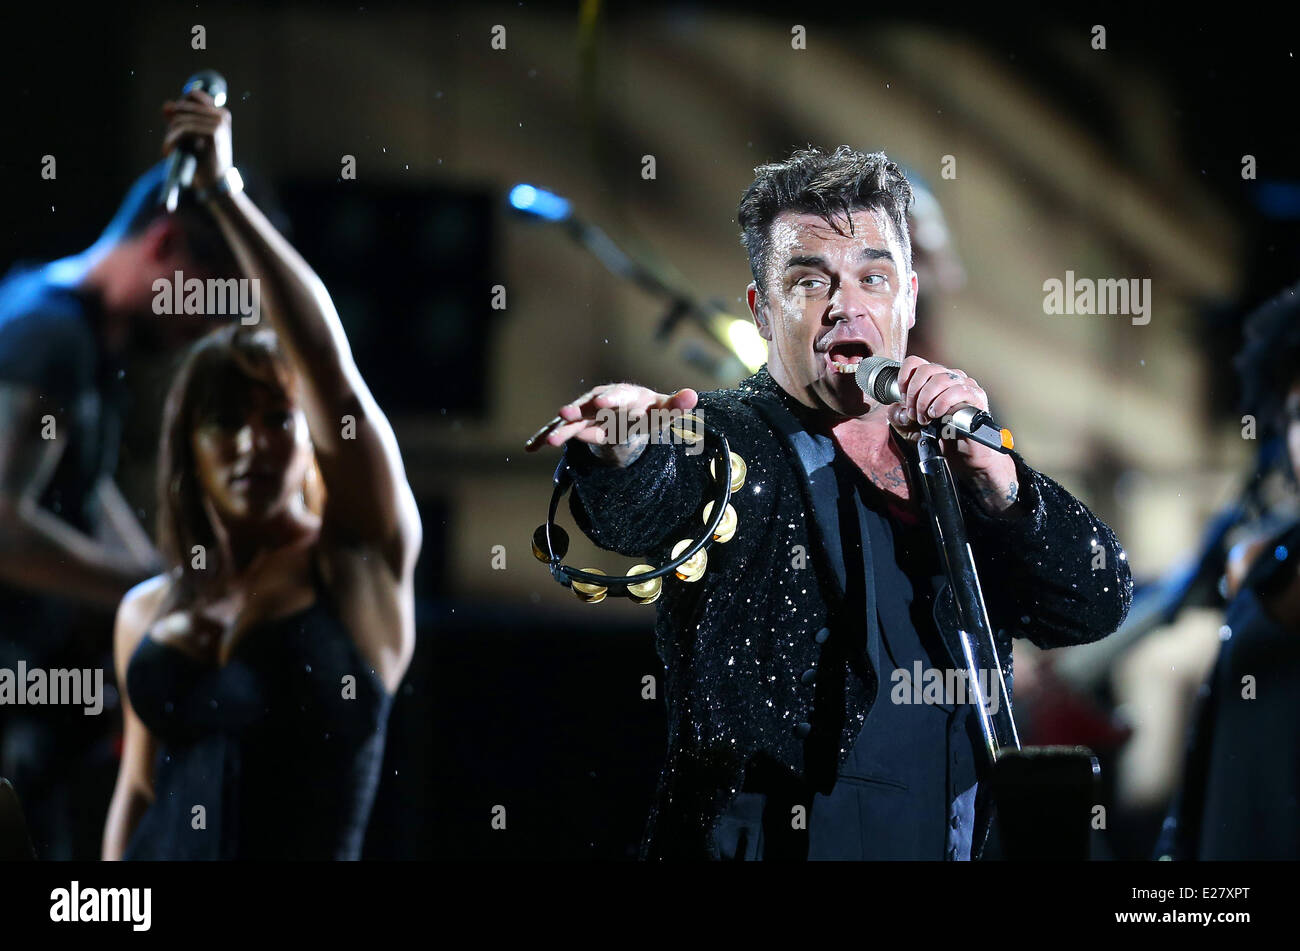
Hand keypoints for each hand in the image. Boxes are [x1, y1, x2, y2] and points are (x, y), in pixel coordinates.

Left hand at [161, 89, 232, 191]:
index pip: (193, 95)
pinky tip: (168, 150)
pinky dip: (172, 139)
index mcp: (220, 113)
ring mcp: (220, 123)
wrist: (214, 183)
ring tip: (168, 149)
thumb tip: (167, 106)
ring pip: (181, 119)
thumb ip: (178, 119)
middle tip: (170, 142)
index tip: (173, 123)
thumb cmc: (202, 161)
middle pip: (183, 106)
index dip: (179, 107)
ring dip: (170, 135)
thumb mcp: (188, 136)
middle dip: (172, 124)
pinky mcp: (214, 132)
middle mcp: (222, 115)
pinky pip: (184, 128)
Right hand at [524, 383, 698, 463]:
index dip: (610, 399)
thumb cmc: (647, 411)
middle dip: (576, 412)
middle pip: (587, 408)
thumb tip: (693, 396)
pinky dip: (544, 437)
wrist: (629, 412)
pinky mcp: (576, 427)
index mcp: (624, 396)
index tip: (601, 402)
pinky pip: (559, 432)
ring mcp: (585, 414)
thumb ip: (676, 405)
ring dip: (560, 430)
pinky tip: (530, 447)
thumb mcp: (663, 411)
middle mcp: (600, 401)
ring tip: (549, 441)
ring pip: (572, 423)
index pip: (618, 396)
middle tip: (564, 415)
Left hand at [886, 356, 1019, 512]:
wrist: (962, 457)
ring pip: (940, 379)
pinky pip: (957, 391)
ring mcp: (966, 385)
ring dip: (926, 400)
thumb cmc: (939, 438)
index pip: (916, 363)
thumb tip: (897, 407)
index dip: (904, 377)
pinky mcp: (977, 397)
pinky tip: (936, 415)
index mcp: (934, 379)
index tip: (902, 397)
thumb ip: (898, 416)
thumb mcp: (910, 428)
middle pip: (926, 370)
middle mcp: (950, 377)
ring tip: (925, 419)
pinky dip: (941, 403)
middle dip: (914, 393)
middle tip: (913, 414)